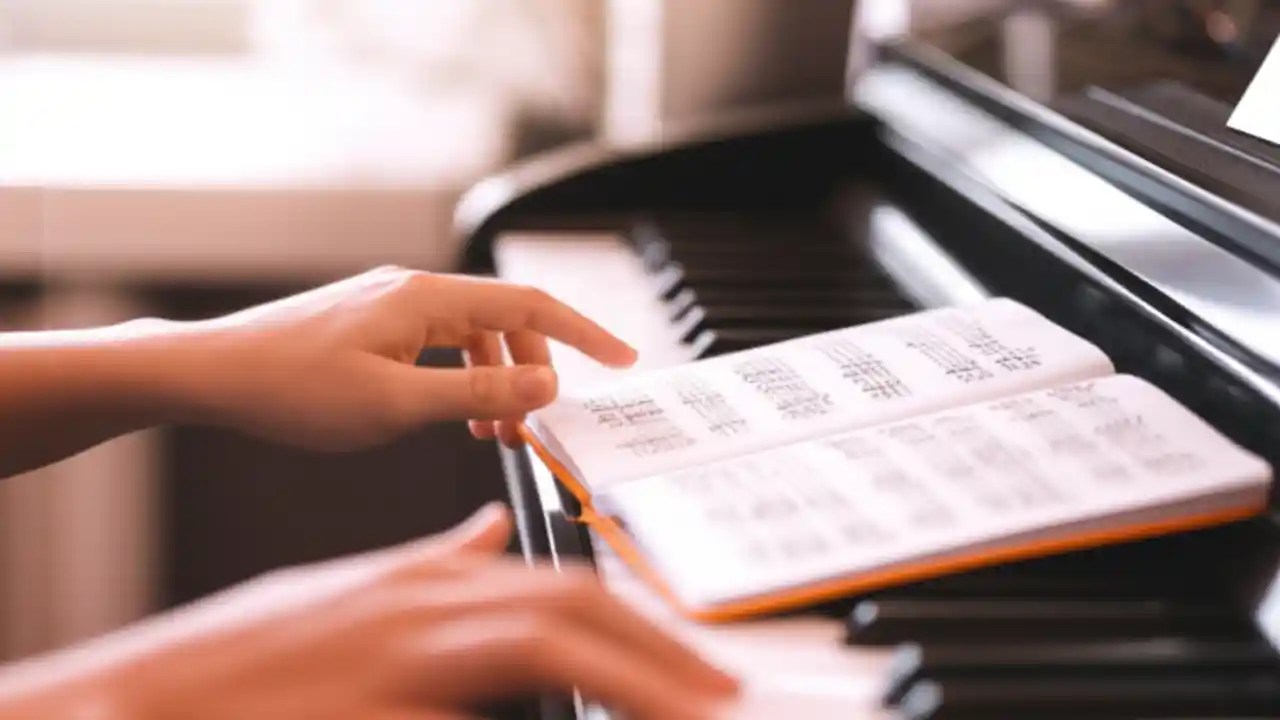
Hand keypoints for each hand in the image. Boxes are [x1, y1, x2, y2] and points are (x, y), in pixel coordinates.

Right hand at [0, 505, 736, 719]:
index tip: (699, 668)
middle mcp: (422, 609)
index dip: (641, 625)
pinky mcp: (368, 707)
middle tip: (723, 698)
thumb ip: (433, 565)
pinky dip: (534, 718)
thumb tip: (489, 537)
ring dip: (626, 683)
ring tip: (696, 716)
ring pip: (540, 646)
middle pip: (568, 611)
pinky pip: (469, 716)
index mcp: (428, 587)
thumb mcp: (353, 596)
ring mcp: (394, 659)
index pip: (562, 589)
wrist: (145, 699)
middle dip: (657, 656)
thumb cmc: (257, 659)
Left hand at [182, 266, 636, 448]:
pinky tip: (450, 414)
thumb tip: (548, 382)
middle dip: (532, 372)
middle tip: (536, 427)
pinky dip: (459, 378)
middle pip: (504, 322)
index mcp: (426, 298)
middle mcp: (412, 290)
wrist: (210, 374)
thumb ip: (478, 391)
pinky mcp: (370, 325)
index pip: (528, 305)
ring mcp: (389, 306)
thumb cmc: (292, 388)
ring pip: (470, 337)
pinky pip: (438, 346)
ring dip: (494, 381)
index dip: (584, 333)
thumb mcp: (396, 403)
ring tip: (493, 432)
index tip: (625, 359)